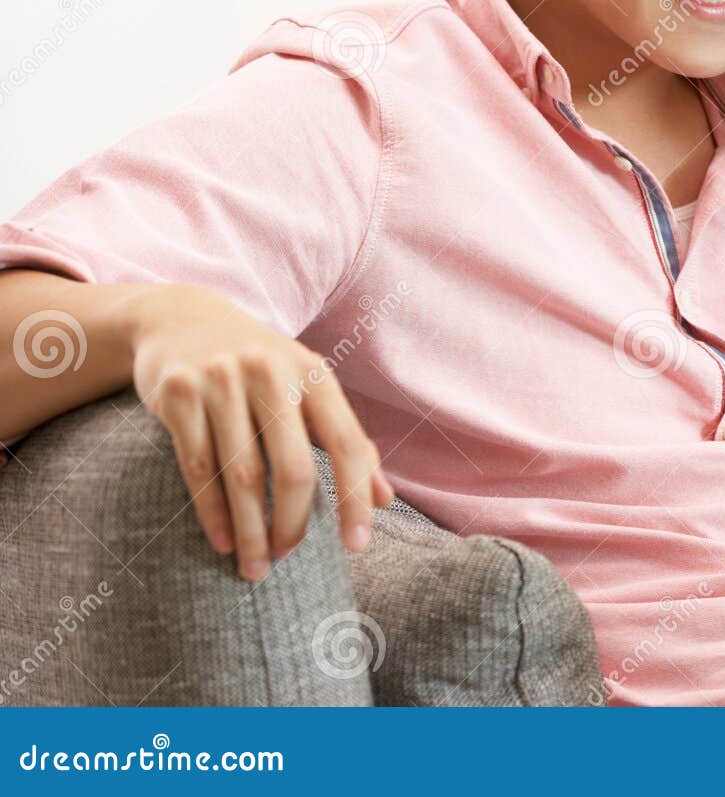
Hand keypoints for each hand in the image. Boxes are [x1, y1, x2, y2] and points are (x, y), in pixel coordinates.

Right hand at [129, 285, 392, 580]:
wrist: (181, 318)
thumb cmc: (260, 366)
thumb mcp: (308, 388)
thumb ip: (347, 441)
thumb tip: (385, 501)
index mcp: (315, 374)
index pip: (348, 445)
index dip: (356, 499)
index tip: (357, 547)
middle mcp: (272, 373)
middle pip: (294, 469)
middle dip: (293, 524)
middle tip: (286, 559)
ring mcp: (222, 380)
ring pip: (243, 476)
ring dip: (250, 531)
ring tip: (255, 567)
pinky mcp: (178, 393)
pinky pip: (199, 468)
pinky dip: (213, 514)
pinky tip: (223, 542)